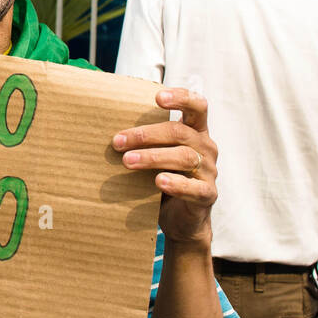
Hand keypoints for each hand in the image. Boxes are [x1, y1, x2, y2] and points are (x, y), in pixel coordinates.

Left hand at [115, 88, 217, 246]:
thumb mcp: (157, 156)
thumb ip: (145, 142)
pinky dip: (175, 184)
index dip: (180, 98)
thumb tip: (108, 132)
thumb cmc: (164, 179)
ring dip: (153, 157)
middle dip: (145, 135)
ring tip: (127, 162)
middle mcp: (206, 147)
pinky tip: (158, 181)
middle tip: (118, 142)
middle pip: (179, 133)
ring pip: (184, 157)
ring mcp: (209, 171)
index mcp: (196, 131)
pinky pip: (194, 188)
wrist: (181, 220)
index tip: (157, 97)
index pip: (197, 106)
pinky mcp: (207, 195)